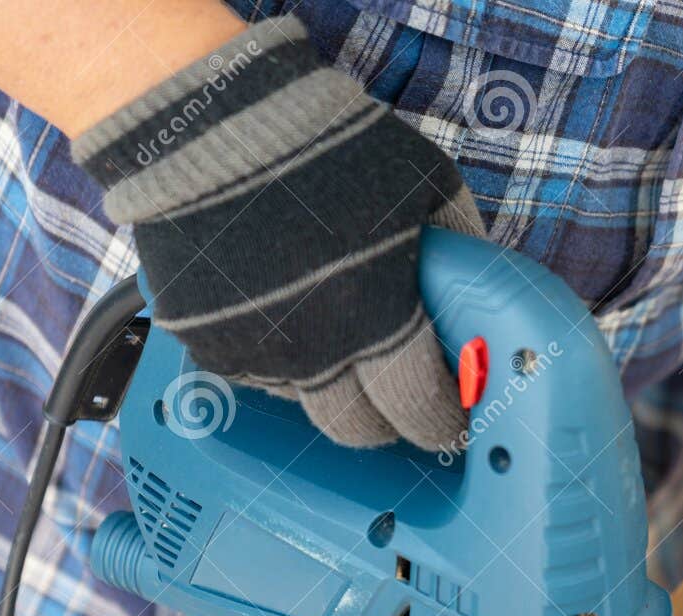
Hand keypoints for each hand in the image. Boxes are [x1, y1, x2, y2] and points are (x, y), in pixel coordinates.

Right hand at [72, 15, 482, 450]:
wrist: (211, 120)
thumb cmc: (329, 145)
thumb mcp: (424, 181)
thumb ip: (458, 242)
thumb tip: (478, 288)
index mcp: (376, 315)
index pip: (419, 406)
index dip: (440, 420)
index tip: (450, 419)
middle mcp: (313, 348)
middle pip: (357, 428)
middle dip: (386, 421)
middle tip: (397, 398)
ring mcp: (253, 350)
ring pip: (304, 403)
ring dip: (328, 383)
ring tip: (336, 333)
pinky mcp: (204, 341)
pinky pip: (254, 373)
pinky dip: (276, 355)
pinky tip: (286, 310)